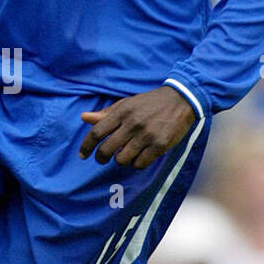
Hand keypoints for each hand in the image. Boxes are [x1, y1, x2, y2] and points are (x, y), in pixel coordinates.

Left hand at [79, 86, 196, 168]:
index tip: (82, 155)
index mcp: (122, 112)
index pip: (97, 132)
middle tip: (102, 158)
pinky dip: (136, 163)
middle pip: (107, 149)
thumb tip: (84, 118)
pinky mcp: (160, 145)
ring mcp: (147, 136)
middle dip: (101, 157)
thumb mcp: (126, 103)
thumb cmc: (149, 103)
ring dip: (120, 160)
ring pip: (122, 159)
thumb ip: (105, 113)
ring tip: (125, 154)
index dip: (86, 146)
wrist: (181, 100)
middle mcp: (133, 124)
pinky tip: (139, 156)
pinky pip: (140, 164)